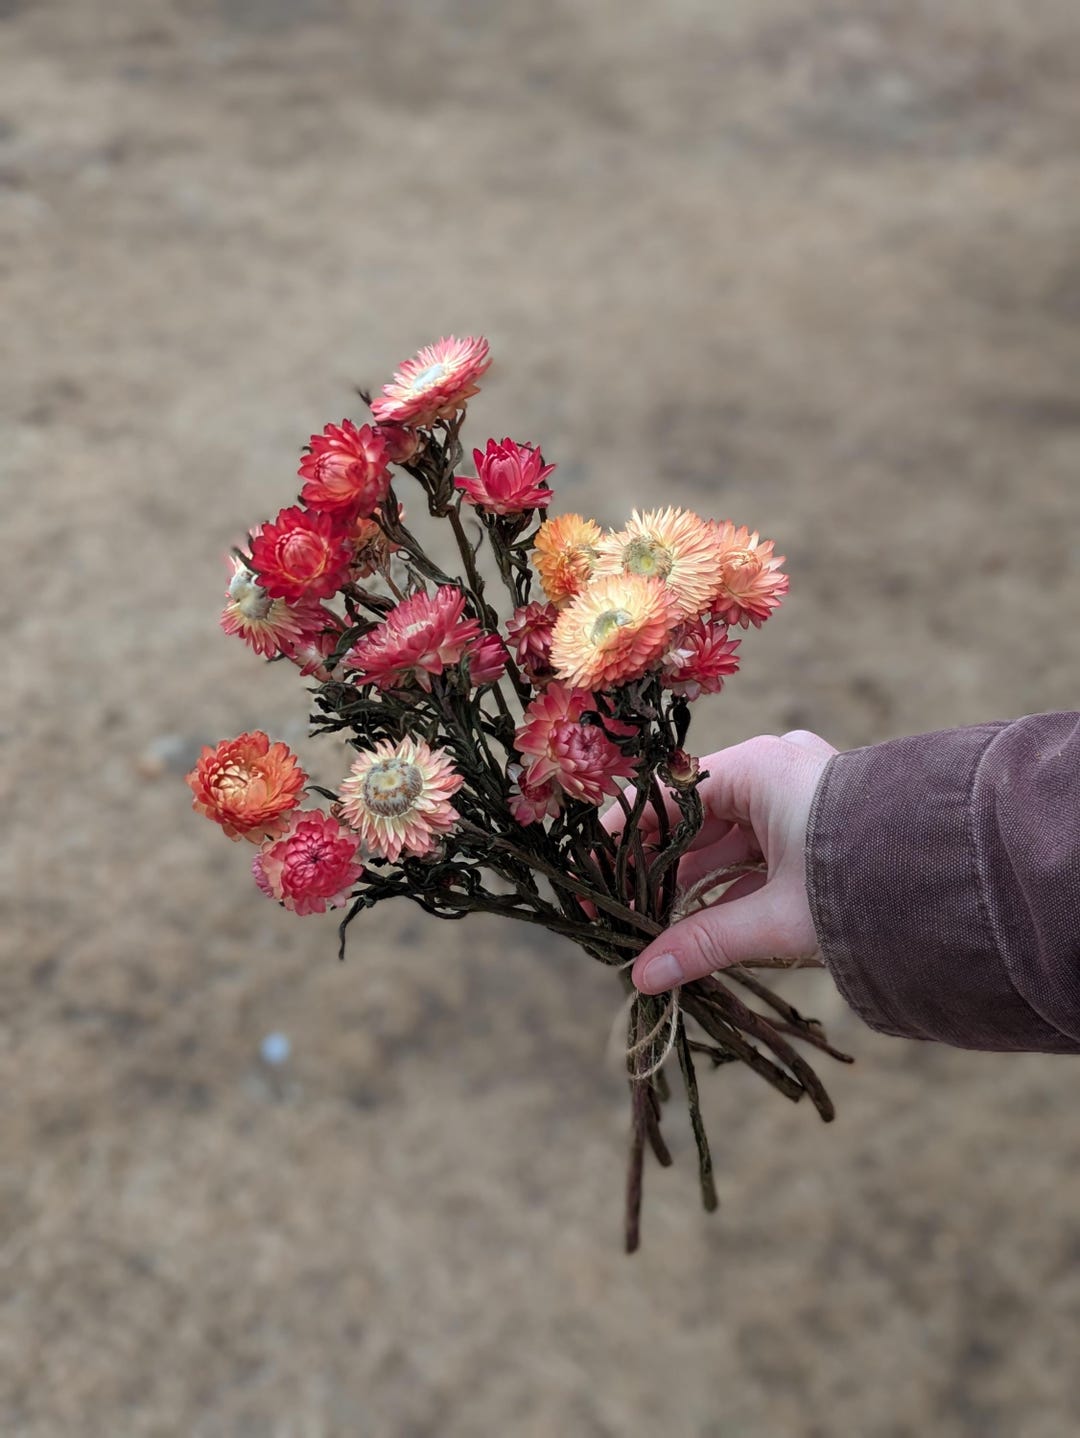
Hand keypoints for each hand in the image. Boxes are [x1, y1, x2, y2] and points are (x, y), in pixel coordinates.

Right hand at [606, 731, 835, 992]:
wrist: (953, 883)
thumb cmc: (858, 882)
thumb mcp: (774, 916)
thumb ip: (704, 942)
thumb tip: (644, 977)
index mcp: (758, 768)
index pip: (669, 793)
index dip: (624, 832)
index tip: (590, 867)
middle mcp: (776, 770)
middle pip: (693, 818)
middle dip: (654, 867)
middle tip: (615, 907)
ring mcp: (800, 797)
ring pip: (725, 839)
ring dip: (690, 882)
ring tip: (649, 924)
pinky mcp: (818, 828)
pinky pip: (756, 851)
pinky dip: (728, 884)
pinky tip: (697, 923)